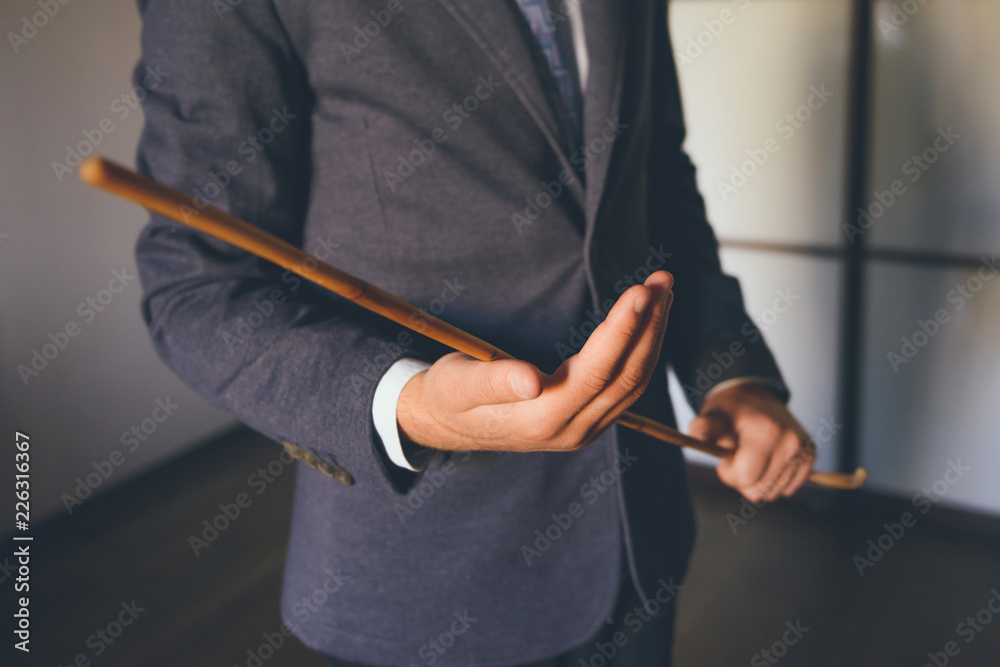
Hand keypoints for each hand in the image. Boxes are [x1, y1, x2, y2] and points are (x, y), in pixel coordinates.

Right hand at [396, 271, 674, 452]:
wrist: (447, 425)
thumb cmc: (450, 396)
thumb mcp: (458, 384)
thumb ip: (493, 382)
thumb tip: (531, 381)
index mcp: (542, 420)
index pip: (597, 372)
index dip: (623, 331)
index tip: (641, 291)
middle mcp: (571, 430)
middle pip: (627, 377)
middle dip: (650, 325)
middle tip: (662, 280)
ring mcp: (583, 430)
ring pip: (634, 383)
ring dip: (652, 335)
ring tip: (663, 291)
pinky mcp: (587, 421)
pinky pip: (627, 388)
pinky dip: (642, 351)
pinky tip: (647, 322)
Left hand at [689, 383, 815, 501]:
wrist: (755, 398)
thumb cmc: (730, 411)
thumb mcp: (713, 416)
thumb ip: (704, 427)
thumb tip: (697, 433)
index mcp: (766, 430)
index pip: (745, 478)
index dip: (728, 473)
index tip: (725, 458)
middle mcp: (790, 440)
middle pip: (759, 490)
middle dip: (742, 479)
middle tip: (738, 457)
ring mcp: (803, 449)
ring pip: (774, 493)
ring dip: (758, 480)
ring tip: (753, 456)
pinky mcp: (810, 455)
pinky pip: (789, 489)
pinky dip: (774, 481)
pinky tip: (768, 460)